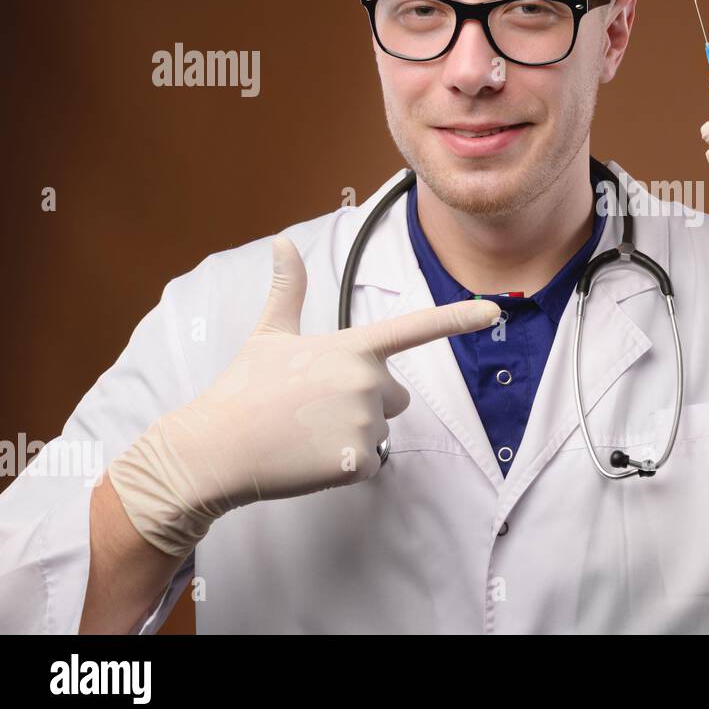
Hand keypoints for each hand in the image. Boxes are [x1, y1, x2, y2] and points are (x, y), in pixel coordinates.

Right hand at [109, 235, 500, 557]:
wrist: (213, 449)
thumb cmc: (242, 389)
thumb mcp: (268, 335)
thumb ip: (288, 290)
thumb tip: (281, 242)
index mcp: (351, 347)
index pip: (415, 328)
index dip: (458, 318)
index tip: (495, 311)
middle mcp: (366, 380)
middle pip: (397, 396)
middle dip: (367, 403)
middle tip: (315, 408)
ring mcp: (363, 420)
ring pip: (379, 430)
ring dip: (350, 435)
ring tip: (305, 432)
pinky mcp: (356, 460)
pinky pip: (368, 464)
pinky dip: (343, 466)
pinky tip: (309, 458)